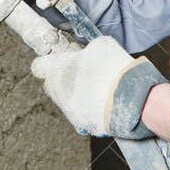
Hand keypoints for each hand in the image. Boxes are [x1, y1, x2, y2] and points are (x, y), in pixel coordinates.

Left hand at [29, 36, 165, 137]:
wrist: (130, 99)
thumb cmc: (114, 68)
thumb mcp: (100, 46)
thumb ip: (86, 49)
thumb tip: (84, 52)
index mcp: (57, 70)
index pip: (38, 66)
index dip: (48, 62)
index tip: (58, 60)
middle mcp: (58, 92)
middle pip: (51, 85)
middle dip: (61, 79)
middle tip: (79, 73)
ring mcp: (69, 110)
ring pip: (65, 100)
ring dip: (75, 93)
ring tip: (95, 87)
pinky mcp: (82, 124)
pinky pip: (79, 113)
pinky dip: (87, 107)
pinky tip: (102, 101)